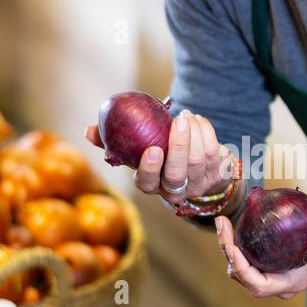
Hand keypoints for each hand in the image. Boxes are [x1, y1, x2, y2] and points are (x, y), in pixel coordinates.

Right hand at [87, 109, 236, 208]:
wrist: (199, 165)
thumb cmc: (160, 153)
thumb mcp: (137, 149)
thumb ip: (112, 140)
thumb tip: (88, 131)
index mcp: (153, 185)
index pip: (148, 184)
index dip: (150, 169)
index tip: (153, 149)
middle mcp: (176, 189)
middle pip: (178, 173)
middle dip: (179, 146)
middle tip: (178, 121)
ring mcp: (198, 183)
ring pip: (199, 160)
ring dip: (194, 132)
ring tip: (185, 116)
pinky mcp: (218, 174)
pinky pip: (215, 151)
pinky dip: (206, 131)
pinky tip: (197, 121)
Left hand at [215, 201, 306, 298]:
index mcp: (291, 281)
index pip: (259, 285)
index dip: (242, 270)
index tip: (232, 248)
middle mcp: (277, 283)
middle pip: (243, 277)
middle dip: (228, 253)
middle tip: (223, 224)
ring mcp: (270, 276)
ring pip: (240, 270)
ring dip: (228, 250)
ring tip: (223, 223)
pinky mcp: (266, 266)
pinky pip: (244, 261)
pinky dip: (234, 247)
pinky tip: (231, 225)